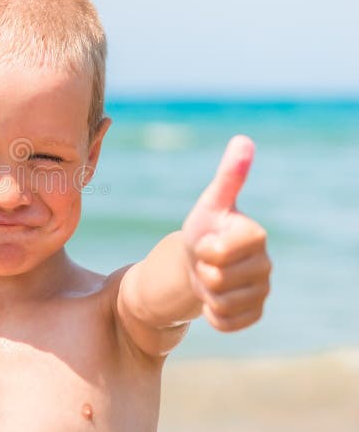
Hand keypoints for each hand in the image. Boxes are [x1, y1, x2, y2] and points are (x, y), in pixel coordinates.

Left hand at [182, 135, 271, 331]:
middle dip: (201, 271)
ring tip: (208, 276)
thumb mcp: (210, 203)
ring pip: (221, 302)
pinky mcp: (254, 313)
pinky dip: (211, 313)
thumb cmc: (204, 228)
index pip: (221, 253)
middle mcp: (266, 265)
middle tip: (204, 260)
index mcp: (256, 236)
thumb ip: (228, 176)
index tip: (205, 241)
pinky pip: (226, 322)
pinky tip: (213, 298)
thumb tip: (243, 140)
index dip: (204, 249)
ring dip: (204, 291)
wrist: (197, 262)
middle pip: (218, 279)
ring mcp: (262, 291)